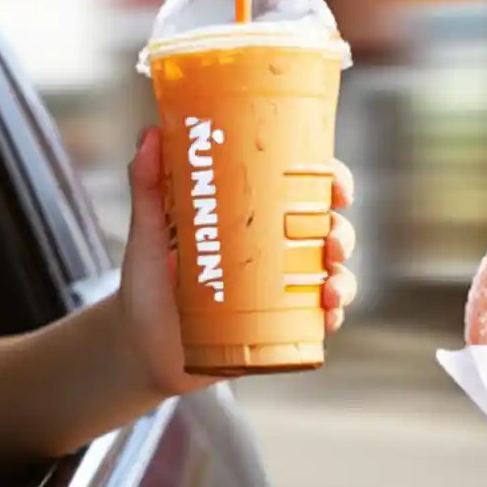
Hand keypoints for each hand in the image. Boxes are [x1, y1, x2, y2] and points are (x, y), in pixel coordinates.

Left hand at [116, 127, 357, 394]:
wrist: (143, 352)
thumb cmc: (147, 288)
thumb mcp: (147, 236)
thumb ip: (147, 187)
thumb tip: (151, 134)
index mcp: (253, 218)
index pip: (302, 189)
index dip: (331, 181)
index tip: (337, 186)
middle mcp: (275, 251)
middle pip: (327, 230)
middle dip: (341, 233)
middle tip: (331, 241)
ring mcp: (282, 290)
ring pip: (333, 274)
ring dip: (343, 277)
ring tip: (329, 288)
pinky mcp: (283, 328)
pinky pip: (321, 319)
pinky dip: (332, 316)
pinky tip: (326, 316)